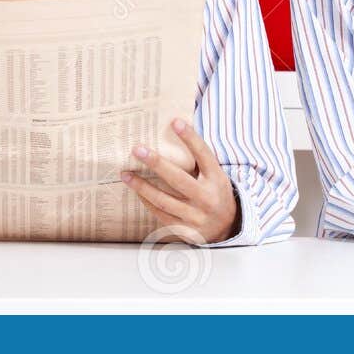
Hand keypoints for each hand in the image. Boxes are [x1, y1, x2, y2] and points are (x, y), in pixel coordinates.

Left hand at [120, 119, 238, 243]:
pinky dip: (147, 201)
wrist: (228, 228)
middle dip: (157, 163)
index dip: (190, 138)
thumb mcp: (215, 175)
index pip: (204, 155)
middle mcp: (207, 199)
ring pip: (164, 200)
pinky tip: (136, 191)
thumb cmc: (215, 193)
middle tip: (137, 149)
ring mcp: (196, 217)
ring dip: (142, 186)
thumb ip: (199, 158)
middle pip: (179, 179)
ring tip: (126, 173)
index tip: (175, 122)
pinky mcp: (185, 231)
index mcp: (217, 180)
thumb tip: (176, 128)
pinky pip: (161, 214)